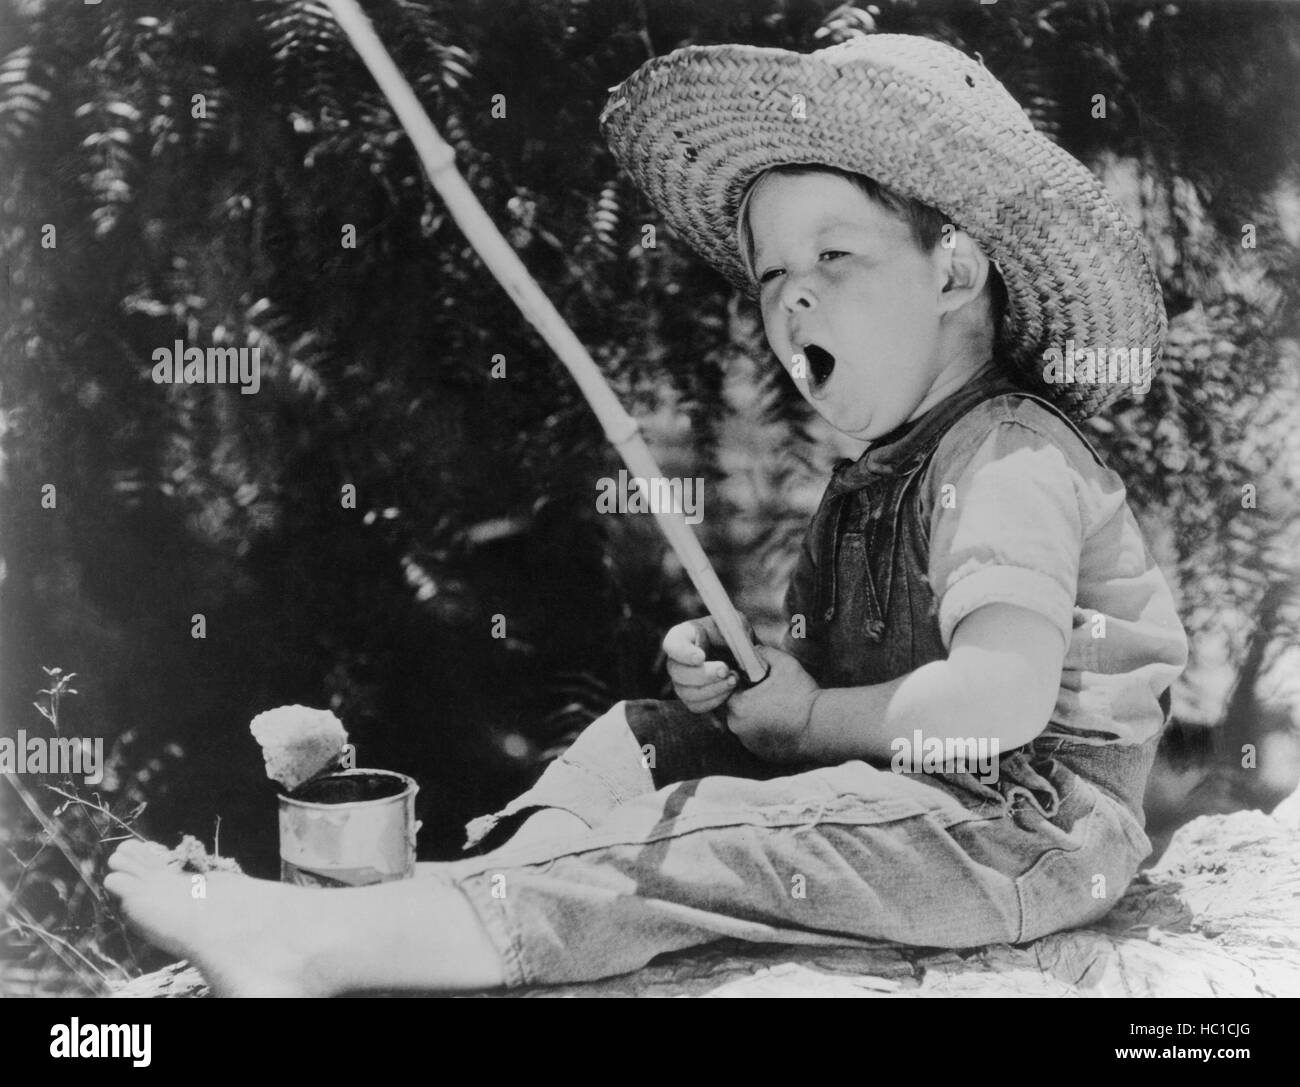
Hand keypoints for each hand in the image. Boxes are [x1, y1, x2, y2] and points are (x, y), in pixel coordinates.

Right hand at [663, 614, 755, 713]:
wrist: (744, 659)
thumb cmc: (736, 637)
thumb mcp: (736, 625)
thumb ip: (732, 629)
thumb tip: (735, 640)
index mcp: (685, 636)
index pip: (672, 644)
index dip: (683, 653)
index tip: (701, 657)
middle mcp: (678, 660)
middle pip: (677, 672)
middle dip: (703, 674)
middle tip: (725, 670)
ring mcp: (682, 682)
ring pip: (686, 692)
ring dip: (713, 689)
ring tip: (733, 680)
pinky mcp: (692, 699)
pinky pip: (697, 706)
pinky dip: (715, 700)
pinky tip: (729, 690)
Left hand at [724, 645, 819, 762]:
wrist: (822, 727)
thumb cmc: (802, 695)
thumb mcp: (784, 664)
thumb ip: (764, 653)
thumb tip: (755, 650)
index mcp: (737, 706)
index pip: (729, 690)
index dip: (743, 683)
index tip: (758, 681)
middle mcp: (738, 728)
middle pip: (736, 708)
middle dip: (748, 700)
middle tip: (769, 693)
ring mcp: (749, 744)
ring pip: (746, 724)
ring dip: (756, 717)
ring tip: (777, 708)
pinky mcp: (762, 755)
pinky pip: (757, 739)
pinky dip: (765, 731)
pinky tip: (781, 723)